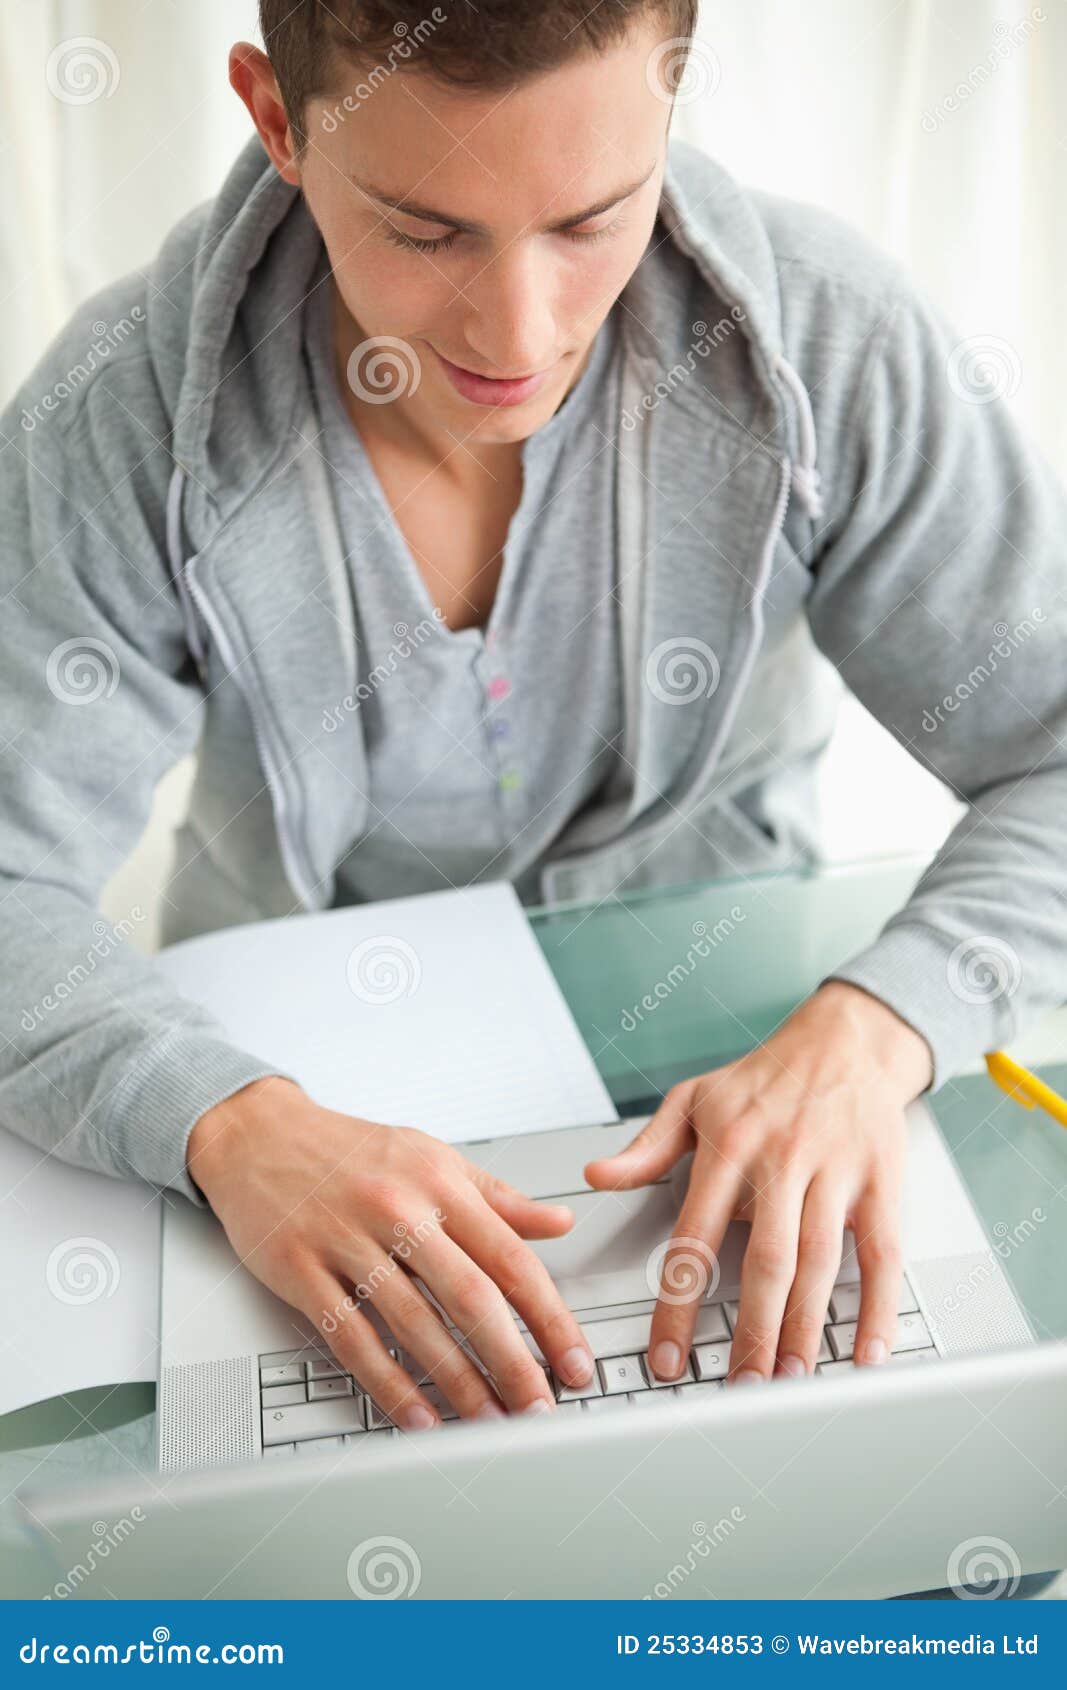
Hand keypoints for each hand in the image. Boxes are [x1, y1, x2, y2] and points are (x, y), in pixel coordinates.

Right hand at [187, 1078, 593, 1427]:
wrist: (260, 1134)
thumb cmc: (350, 1150)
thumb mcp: (431, 1156)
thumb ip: (497, 1197)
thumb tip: (559, 1223)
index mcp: (438, 1183)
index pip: (510, 1257)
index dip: (549, 1316)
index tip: (572, 1359)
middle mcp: (398, 1210)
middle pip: (470, 1297)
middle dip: (513, 1361)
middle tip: (540, 1407)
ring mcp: (346, 1241)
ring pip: (415, 1325)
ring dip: (459, 1383)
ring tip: (490, 1421)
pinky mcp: (301, 1271)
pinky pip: (352, 1338)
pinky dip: (388, 1384)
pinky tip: (418, 1415)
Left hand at [585, 982, 932, 1384]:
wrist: (843, 1042)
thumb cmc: (763, 1079)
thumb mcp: (692, 1100)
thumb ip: (645, 1148)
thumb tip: (594, 1177)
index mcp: (727, 1149)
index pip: (695, 1240)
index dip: (679, 1305)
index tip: (668, 1357)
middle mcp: (780, 1163)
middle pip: (765, 1262)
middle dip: (752, 1333)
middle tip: (740, 1389)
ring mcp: (833, 1173)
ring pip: (818, 1263)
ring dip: (804, 1330)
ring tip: (789, 1382)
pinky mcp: (880, 1181)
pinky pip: (882, 1253)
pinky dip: (878, 1306)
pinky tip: (867, 1352)